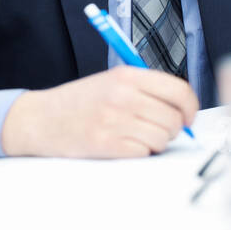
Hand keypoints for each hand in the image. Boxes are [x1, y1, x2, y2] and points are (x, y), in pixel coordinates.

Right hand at [1, 65, 197, 158]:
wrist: (40, 119)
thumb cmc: (77, 102)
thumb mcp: (110, 81)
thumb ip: (144, 90)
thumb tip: (182, 110)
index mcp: (126, 76)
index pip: (178, 91)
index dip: (190, 107)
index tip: (188, 117)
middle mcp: (123, 96)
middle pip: (173, 119)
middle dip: (171, 129)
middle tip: (156, 129)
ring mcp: (115, 121)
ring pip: (162, 138)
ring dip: (155, 142)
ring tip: (136, 136)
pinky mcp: (108, 145)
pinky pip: (144, 153)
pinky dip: (139, 152)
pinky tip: (123, 145)